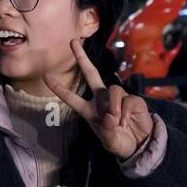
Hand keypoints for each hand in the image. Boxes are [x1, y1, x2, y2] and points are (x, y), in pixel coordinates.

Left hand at [45, 38, 152, 159]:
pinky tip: (126, 121)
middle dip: (82, 57)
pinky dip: (124, 111)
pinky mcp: (132, 99)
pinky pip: (126, 99)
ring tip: (116, 121)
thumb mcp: (110, 142)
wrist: (140, 145)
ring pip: (112, 90)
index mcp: (90, 110)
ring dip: (112, 105)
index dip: (59, 88)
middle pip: (90, 74)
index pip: (72, 97)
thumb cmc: (120, 143)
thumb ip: (107, 130)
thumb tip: (109, 115)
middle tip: (72, 41)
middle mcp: (102, 100)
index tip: (46, 76)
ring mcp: (117, 98)